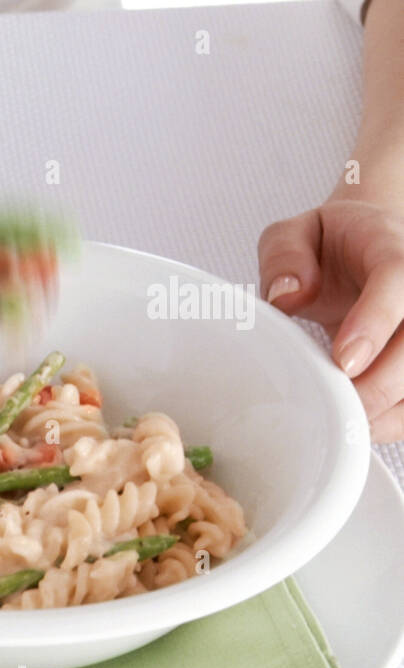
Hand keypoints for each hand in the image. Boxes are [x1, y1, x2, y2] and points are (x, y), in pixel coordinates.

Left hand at [259, 193, 403, 441]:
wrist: (370, 247)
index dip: (375, 323)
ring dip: (388, 409)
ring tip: (340, 422)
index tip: (344, 361)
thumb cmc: (331, 245)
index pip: (398, 280)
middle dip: (379, 384)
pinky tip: (361, 424)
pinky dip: (394, 420)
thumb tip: (286, 296)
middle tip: (331, 407)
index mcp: (393, 247)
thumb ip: (283, 256)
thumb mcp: (294, 234)